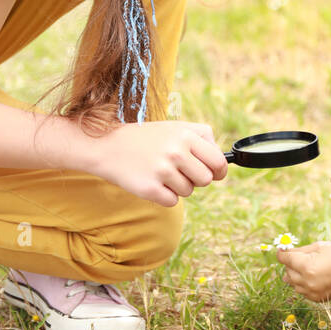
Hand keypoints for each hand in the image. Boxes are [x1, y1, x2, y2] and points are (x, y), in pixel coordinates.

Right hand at [81, 120, 227, 206]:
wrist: (107, 146)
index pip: (218, 162)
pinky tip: (153, 182)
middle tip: (180, 172)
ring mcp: (162, 171)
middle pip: (205, 180)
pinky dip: (165, 196)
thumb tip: (223, 162)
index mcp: (186, 136)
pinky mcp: (150, 188)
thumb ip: (202, 138)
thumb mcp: (176, 127)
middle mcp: (176, 152)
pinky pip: (172, 202)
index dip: (218, 171)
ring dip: (178, 186)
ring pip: (188, 191)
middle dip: (196, 179)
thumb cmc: (147, 138)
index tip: (213, 174)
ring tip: (161, 172)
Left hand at [278, 241, 330, 301]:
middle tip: (299, 257)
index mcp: (307, 266)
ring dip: (296, 275)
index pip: (285, 259)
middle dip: (290, 263)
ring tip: (308, 267)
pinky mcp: (318, 299)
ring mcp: (312, 293)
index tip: (281, 250)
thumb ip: (300, 250)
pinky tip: (314, 277)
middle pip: (287, 272)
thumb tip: (285, 252)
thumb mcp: (318, 247)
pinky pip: (302, 292)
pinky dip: (303, 284)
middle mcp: (307, 282)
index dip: (282, 253)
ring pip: (293, 284)